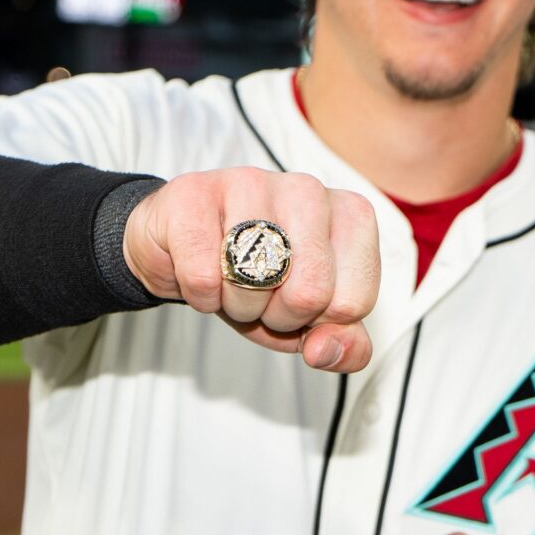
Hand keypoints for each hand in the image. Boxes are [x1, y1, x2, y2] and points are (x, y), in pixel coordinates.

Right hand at [123, 167, 380, 372]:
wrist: (181, 250)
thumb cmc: (258, 279)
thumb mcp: (310, 319)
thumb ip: (344, 343)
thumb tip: (324, 351)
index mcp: (351, 216)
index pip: (353, 302)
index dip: (317, 322)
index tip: (298, 301)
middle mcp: (309, 190)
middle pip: (310, 294)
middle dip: (279, 317)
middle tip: (262, 298)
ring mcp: (251, 182)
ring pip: (257, 281)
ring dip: (239, 306)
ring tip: (232, 282)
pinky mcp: (194, 192)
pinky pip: (203, 275)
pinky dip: (200, 295)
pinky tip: (201, 272)